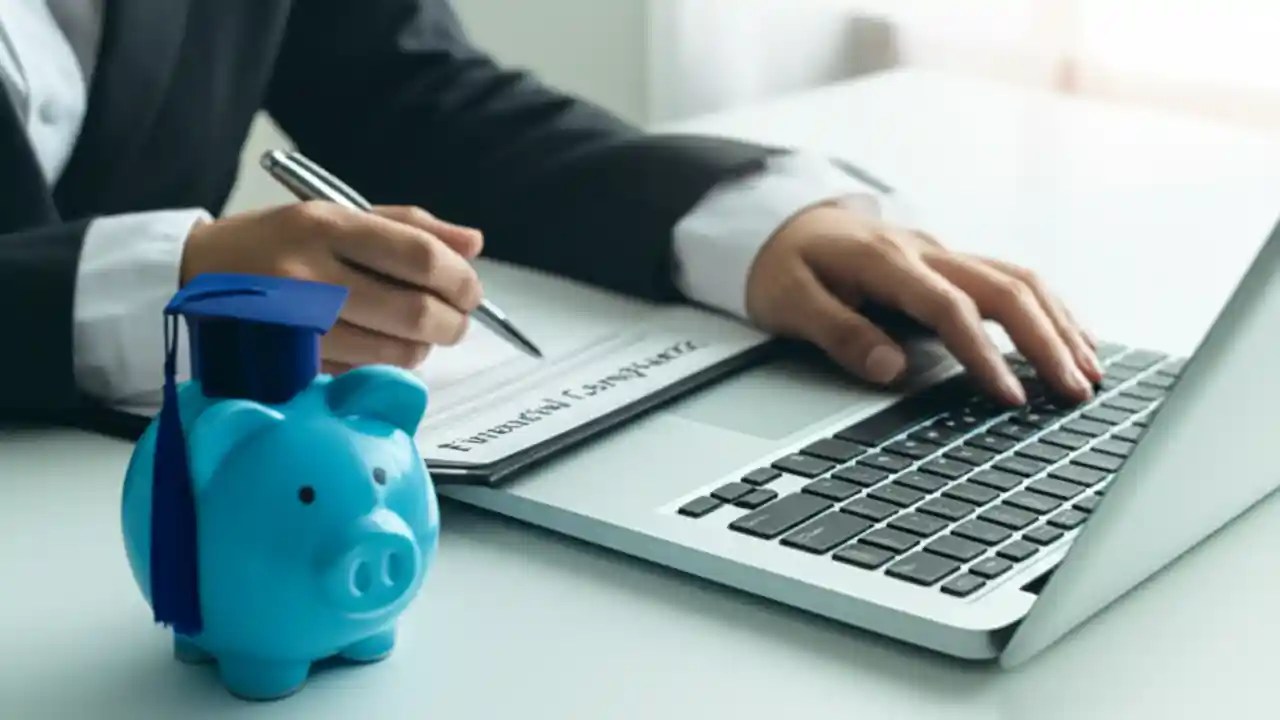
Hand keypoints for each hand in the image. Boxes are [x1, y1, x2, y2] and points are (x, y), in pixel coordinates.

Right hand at [182, 201, 484, 373]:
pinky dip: (385, 364)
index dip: (459, 279)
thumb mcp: (334, 215)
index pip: (419, 256)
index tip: (469, 289)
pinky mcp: (290, 364)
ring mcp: (297, 326)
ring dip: (423, 348)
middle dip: (452, 322)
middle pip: (415, 311)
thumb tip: (473, 244)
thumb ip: (408, 227)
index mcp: (325, 225)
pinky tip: (379, 347)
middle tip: (456, 320)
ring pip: (395, 351)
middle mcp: (309, 274)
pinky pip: (363, 372)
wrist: (190, 277)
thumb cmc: (276, 243)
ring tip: (418, 335)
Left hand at [745, 204, 1101, 405]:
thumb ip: (838, 332)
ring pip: (1018, 279)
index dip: (983, 353)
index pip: (948, 308)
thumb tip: (890, 368)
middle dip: (1046, 340)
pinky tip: (1072, 339)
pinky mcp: (950, 263)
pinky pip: (1011, 279)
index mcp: (885, 262)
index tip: (1012, 397)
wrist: (783, 223)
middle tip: (1074, 392)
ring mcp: (942, 254)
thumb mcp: (789, 301)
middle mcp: (925, 252)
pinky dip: (1048, 309)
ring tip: (1090, 372)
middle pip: (1004, 288)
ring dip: (1059, 324)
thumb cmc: (783, 266)